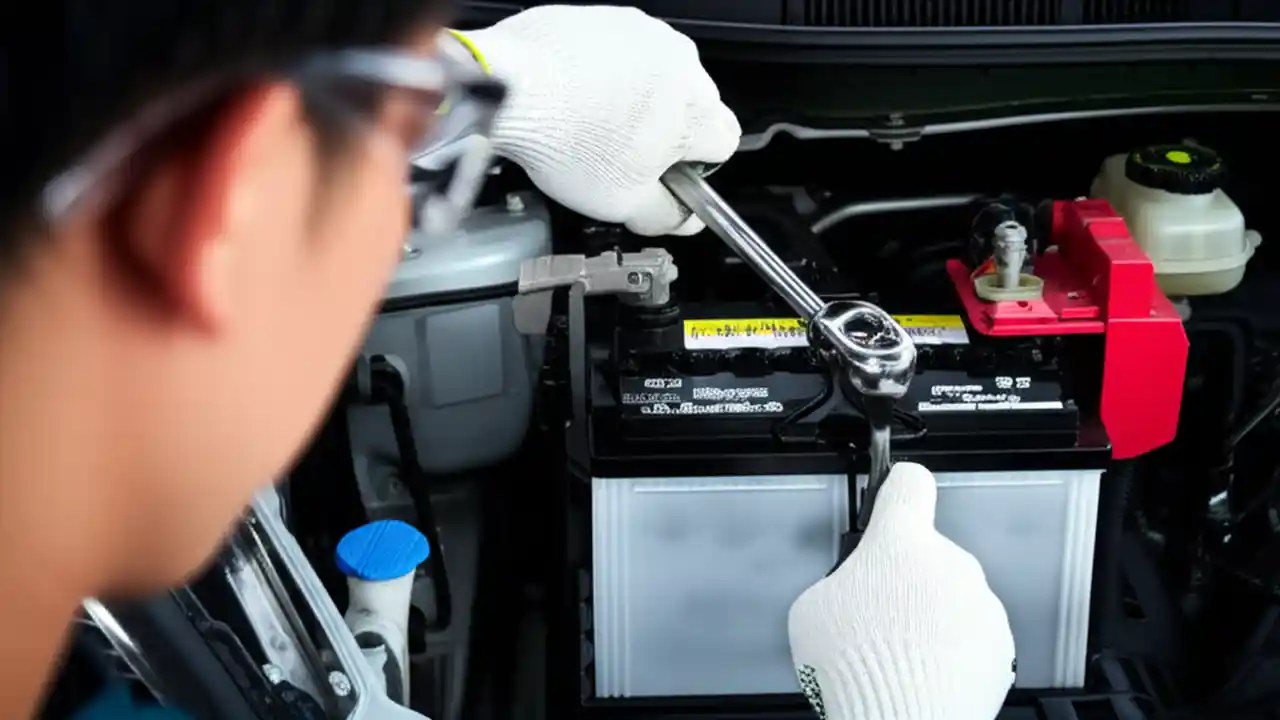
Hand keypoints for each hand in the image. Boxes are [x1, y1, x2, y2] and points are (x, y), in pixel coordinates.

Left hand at [462, 6, 740, 235]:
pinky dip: (609, 71)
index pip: (724, 143)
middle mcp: (682, 64)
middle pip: (694, 106)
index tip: (664, 174)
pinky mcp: (611, 17)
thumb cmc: (567, 142)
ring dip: (639, 98)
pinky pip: (624, 50)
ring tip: (593, 121)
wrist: (510, 87)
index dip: (695, 166)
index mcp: (697, 113)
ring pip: (660, 75)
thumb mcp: (621, 204)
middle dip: (666, 128)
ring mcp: (646, 34)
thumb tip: (686, 220)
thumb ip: (667, 214)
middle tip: (622, 153)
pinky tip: (577, 94)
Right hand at [788, 463, 1015, 719]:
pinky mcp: (998, 643)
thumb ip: (837, 584)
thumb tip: (847, 593)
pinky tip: (923, 676)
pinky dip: (951, 652)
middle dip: (902, 582)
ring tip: (898, 658)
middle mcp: (948, 562)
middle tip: (875, 619)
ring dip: (929, 619)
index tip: (897, 489)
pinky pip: (970, 636)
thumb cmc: (857, 666)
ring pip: (950, 598)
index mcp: (900, 543)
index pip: (909, 485)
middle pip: (924, 555)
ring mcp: (979, 603)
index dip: (899, 487)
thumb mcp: (813, 610)